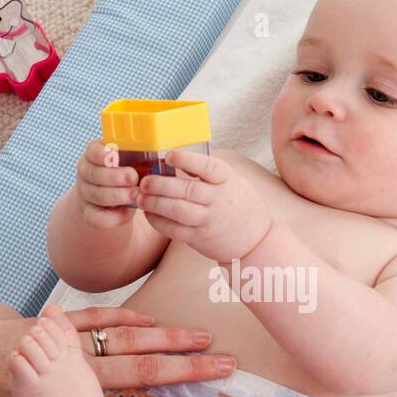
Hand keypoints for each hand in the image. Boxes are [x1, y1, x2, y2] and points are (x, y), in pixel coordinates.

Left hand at [0, 306, 236, 396]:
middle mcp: (74, 375)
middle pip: (145, 371)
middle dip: (191, 371)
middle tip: (228, 368)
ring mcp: (63, 347)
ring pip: (129, 340)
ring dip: (170, 340)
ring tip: (206, 340)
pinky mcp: (47, 328)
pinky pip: (97, 320)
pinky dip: (127, 319)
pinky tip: (152, 322)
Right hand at [74, 139, 139, 229]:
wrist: (114, 201)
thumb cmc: (126, 175)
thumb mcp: (130, 162)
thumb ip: (136, 159)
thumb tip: (154, 161)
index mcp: (94, 155)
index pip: (92, 151)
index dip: (101, 153)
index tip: (114, 155)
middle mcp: (86, 172)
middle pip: (94, 173)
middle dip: (115, 177)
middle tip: (134, 178)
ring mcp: (85, 193)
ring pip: (96, 194)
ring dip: (117, 196)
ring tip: (135, 195)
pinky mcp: (88, 212)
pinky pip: (95, 216)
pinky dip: (112, 216)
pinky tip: (126, 213)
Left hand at [131, 149, 272, 262]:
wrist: (256, 240)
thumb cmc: (239, 206)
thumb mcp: (232, 182)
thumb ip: (208, 173)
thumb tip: (175, 160)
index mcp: (227, 181)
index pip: (208, 167)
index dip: (186, 160)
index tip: (168, 156)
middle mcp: (219, 199)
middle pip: (187, 189)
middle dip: (161, 185)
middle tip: (144, 181)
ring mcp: (210, 220)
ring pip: (178, 210)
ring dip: (155, 204)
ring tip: (140, 198)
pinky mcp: (201, 238)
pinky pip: (175, 230)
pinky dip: (159, 222)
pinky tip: (149, 214)